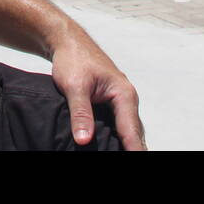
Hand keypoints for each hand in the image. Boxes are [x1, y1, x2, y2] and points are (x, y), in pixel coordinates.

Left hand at [51, 27, 145, 150]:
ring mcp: (120, 100)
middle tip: (133, 161)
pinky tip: (114, 146)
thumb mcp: (74, 86)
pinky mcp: (111, 102)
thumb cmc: (73, 59)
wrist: (67, 42)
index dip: (133, 149)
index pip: (130, 130)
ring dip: (127, 143)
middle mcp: (127, 98)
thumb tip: (84, 140)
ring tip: (124, 155)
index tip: (136, 159)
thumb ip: (80, 113)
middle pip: (133, 132)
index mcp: (124, 94)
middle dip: (134, 148)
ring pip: (127, 128)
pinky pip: (119, 124)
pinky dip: (119, 137)